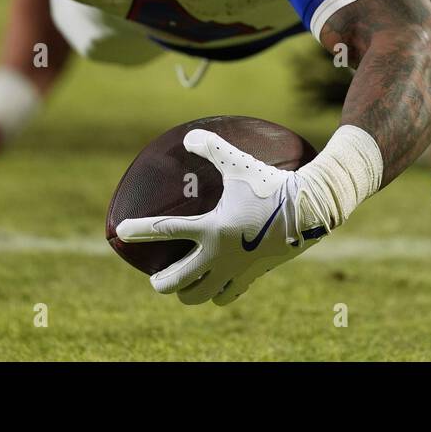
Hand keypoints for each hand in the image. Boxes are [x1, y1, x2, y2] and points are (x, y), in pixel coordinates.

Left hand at [115, 129, 326, 305]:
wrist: (309, 209)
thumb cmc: (271, 183)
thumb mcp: (239, 162)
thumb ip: (211, 148)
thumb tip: (189, 136)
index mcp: (212, 228)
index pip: (165, 230)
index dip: (139, 231)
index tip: (120, 232)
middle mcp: (220, 254)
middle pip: (179, 280)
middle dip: (161, 283)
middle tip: (154, 279)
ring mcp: (236, 269)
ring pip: (202, 295)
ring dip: (188, 293)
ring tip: (182, 287)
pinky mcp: (252, 276)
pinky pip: (228, 294)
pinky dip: (217, 293)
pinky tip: (214, 287)